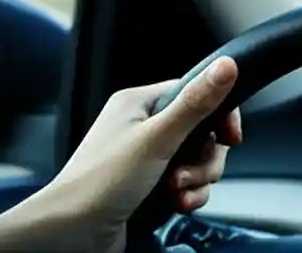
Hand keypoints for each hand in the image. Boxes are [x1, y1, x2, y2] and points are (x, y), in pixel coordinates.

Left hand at [0, 56, 243, 252]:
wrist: (71, 235)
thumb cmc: (102, 182)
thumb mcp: (157, 138)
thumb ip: (195, 103)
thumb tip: (227, 65)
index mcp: (139, 103)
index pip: (195, 93)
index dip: (219, 115)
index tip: (230, 137)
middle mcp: (142, 127)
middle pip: (202, 132)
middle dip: (204, 159)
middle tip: (187, 174)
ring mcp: (146, 158)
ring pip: (198, 161)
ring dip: (197, 180)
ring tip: (176, 192)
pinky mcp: (150, 185)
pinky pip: (188, 184)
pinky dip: (189, 195)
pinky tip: (177, 205)